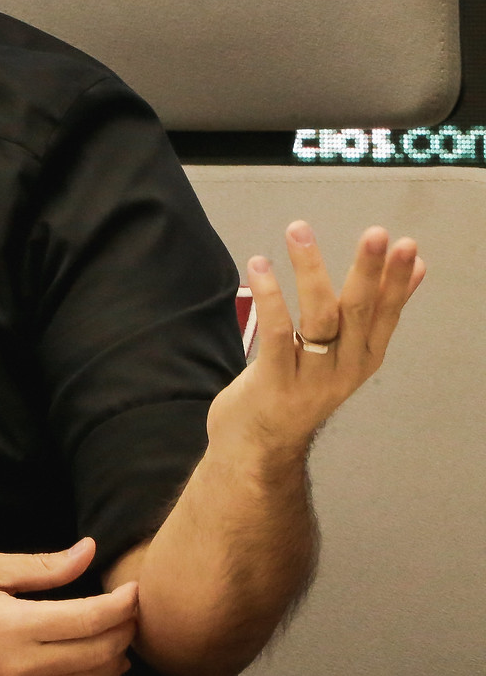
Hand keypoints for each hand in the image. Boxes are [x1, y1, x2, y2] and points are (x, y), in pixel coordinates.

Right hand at [0, 538, 136, 675]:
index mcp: (14, 626)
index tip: (135, 588)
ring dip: (116, 657)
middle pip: (101, 653)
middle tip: (132, 608)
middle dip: (125, 630)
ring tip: (120, 632)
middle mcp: (23, 667)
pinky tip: (97, 660)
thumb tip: (87, 551)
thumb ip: (41, 565)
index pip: (90, 619)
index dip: (122, 604)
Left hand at [211, 222, 425, 457]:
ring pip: (318, 317)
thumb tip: (416, 269)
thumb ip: (374, 313)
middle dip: (369, 271)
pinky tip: (260, 264)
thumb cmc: (299, 386)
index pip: (388, 313)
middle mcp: (345, 368)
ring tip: (299, 230)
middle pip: (360, 313)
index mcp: (364, 357)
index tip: (409, 246)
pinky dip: (271, 296)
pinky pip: (278, 333)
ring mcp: (312, 377)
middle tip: (376, 233)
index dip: (398, 281)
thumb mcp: (343, 352)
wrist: (259, 445)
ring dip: (311, 270)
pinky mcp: (276, 382)